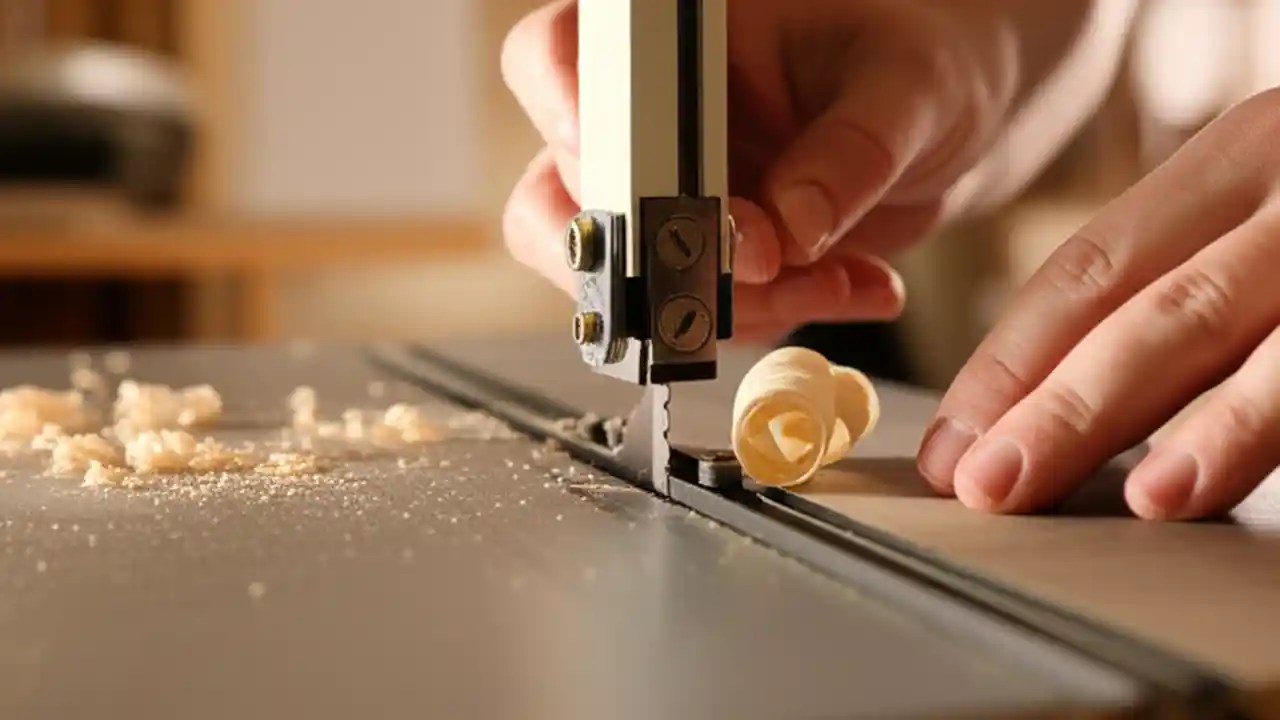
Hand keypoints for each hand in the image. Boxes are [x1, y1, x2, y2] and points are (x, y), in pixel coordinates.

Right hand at [501, 0, 1037, 341]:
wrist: (947, 129)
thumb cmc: (919, 68)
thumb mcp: (908, 91)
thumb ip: (849, 154)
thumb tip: (786, 232)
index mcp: (670, 39)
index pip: (558, 56)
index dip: (562, 116)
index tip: (630, 185)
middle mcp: (643, 119)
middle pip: (557, 195)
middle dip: (645, 258)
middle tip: (749, 268)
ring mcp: (659, 195)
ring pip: (616, 278)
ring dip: (725, 305)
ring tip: (836, 278)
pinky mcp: (693, 258)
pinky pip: (691, 313)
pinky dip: (772, 319)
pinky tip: (851, 285)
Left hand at [920, 88, 1279, 520]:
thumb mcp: (1253, 221)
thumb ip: (1170, 293)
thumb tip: (1042, 406)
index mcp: (1234, 157)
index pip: (1090, 269)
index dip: (1010, 362)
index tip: (953, 445)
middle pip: (1161, 307)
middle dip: (1067, 406)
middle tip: (993, 486)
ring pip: (1276, 340)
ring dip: (1212, 428)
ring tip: (1146, 495)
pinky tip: (1256, 485)